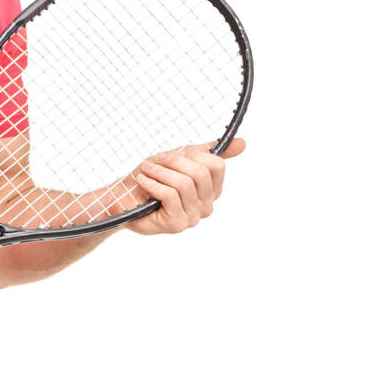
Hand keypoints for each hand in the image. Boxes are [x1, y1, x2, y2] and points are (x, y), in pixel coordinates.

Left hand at [127, 137, 245, 235]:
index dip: (191, 155)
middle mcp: (206, 205)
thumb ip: (207, 151)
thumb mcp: (180, 158)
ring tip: (145, 171)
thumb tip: (243, 142)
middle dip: (173, 162)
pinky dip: (153, 184)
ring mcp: (193, 217)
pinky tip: (143, 181)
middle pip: (200, 173)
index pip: (217, 165)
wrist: (124, 197)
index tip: (170, 155)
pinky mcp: (177, 224)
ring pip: (184, 184)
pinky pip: (170, 196)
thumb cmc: (151, 178)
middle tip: (154, 161)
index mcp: (211, 189)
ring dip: (160, 173)